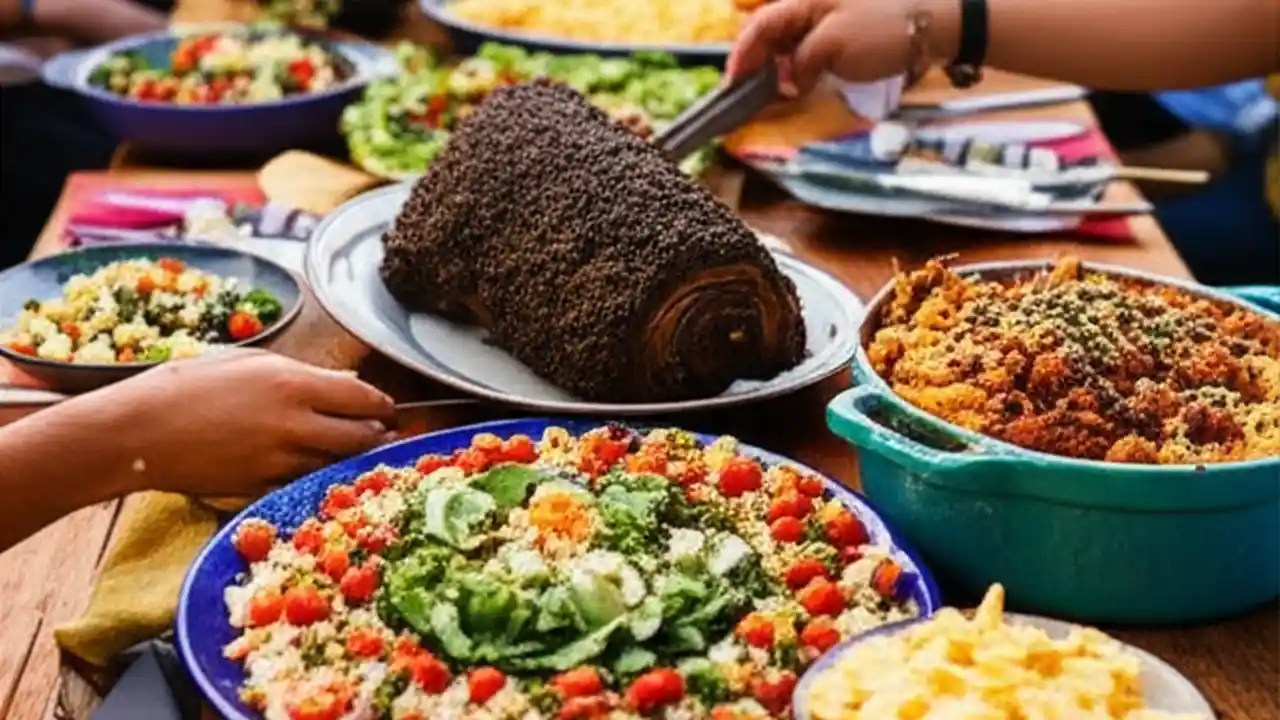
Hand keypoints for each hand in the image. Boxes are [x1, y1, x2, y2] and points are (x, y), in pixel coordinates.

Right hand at [50, 350, 396, 497]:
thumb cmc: (186, 386)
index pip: (362, 397)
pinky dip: (315, 478)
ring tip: (351, 452)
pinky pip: (303, 484)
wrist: (137, 432)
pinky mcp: (261, 488)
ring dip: (349, 460)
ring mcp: (278, 461)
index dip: (382, 406)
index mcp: (292, 383)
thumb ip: (301, 373)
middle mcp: (292, 423)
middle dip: (376, 436)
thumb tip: (345, 382)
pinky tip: (314, 470)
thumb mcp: (247, 362)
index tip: (388, 409)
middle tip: (381, 435)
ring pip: (336, 465)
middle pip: (361, 437)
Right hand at [728, 0, 951, 96]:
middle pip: (772, 30)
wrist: (939, 20)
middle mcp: (813, 3)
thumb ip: (801, 65)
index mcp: (804, 0)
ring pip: (792, 39)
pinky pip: (812, 45)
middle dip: (757, 60)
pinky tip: (802, 81)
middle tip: (749, 91)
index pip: (760, 25)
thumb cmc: (883, 29)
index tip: (732, 84)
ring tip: (774, 91)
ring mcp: (832, 14)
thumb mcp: (833, 48)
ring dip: (780, 65)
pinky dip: (801, 64)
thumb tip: (788, 83)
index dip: (742, 55)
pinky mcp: (848, 28)